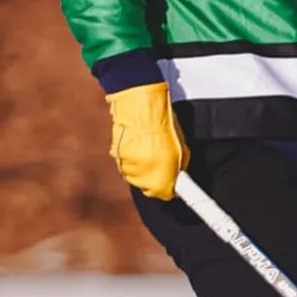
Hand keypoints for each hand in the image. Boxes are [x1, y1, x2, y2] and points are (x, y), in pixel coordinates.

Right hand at [106, 82, 187, 200]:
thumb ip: (179, 165)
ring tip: (149, 148)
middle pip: (150, 188)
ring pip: (137, 177)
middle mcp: (144, 172)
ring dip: (144, 169)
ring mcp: (128, 165)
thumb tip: (179, 175)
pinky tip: (139, 145)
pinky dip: (133, 159)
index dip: (172, 188)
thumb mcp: (180, 145)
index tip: (176, 186)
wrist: (138, 103)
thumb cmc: (162, 120)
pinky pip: (127, 165)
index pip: (167, 193)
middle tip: (163, 161)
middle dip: (157, 178)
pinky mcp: (116, 156)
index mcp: (163, 170)